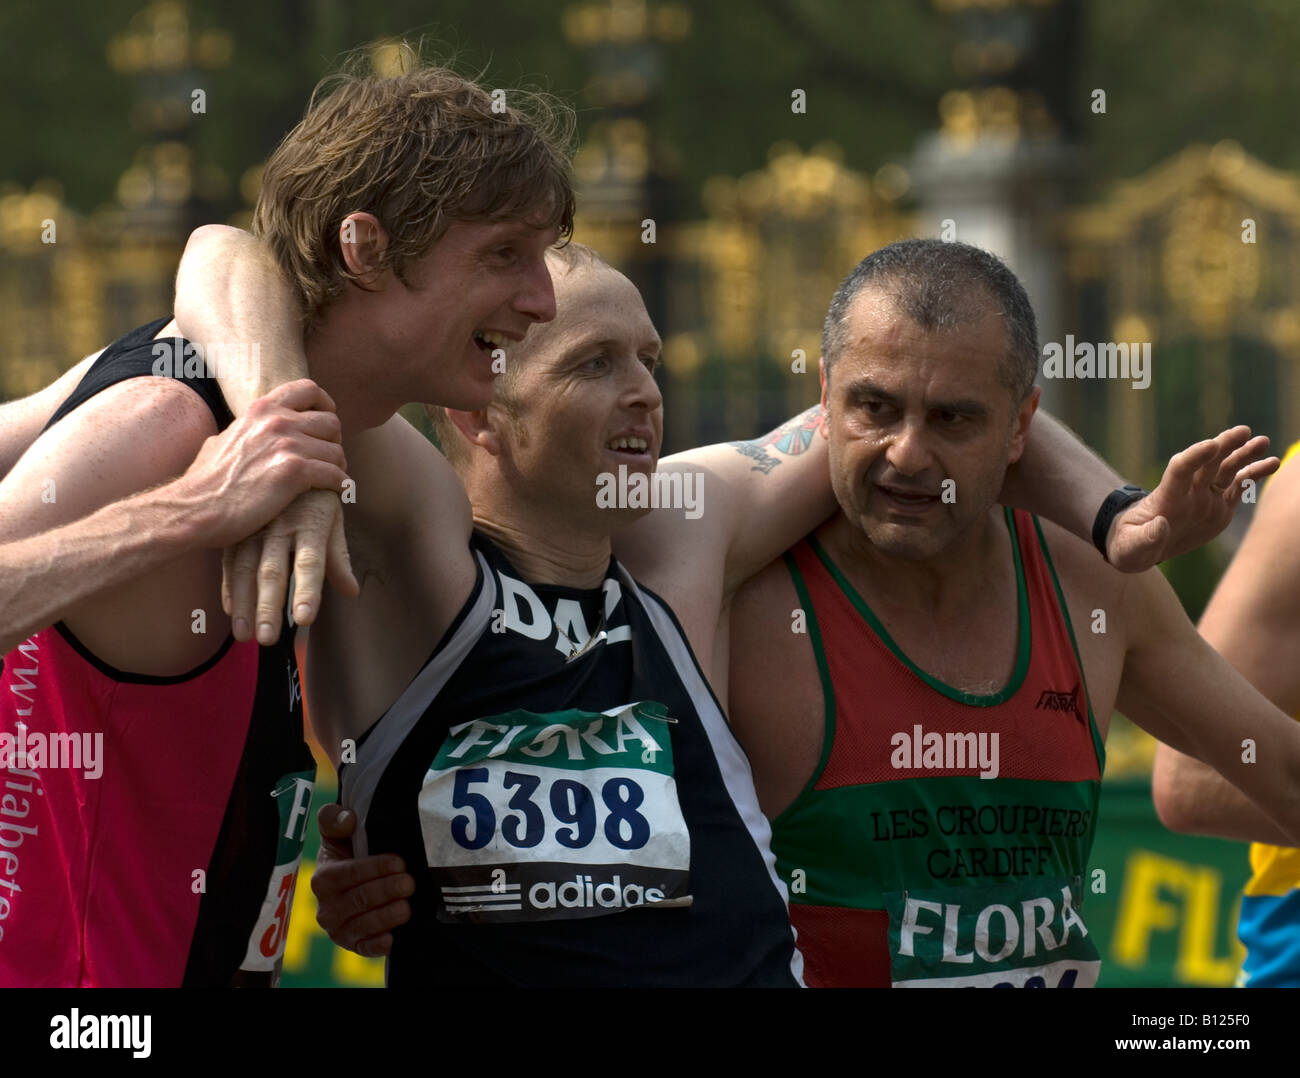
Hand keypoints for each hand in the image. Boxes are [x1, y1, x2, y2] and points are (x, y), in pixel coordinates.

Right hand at [180, 379, 348, 549]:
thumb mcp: (221, 440)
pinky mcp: (294, 472)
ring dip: (337, 467)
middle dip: (334, 442)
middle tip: (328, 460)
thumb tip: (243, 430)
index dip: (325, 405)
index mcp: (260, 409)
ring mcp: (287, 445)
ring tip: (330, 480)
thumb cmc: (205, 483)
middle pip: (331, 422)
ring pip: (337, 451)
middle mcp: (277, 421)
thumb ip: (243, 430)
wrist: (193, 509)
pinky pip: (335, 475)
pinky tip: (335, 493)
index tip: (326, 425)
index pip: (309, 389)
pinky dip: (340, 486)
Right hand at [222, 488, 359, 644]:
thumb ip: (339, 556)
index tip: (303, 620)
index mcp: (310, 524)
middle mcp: (280, 526)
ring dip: (245, 604)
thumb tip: (351, 591)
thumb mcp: (332, 519)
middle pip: (273, 571)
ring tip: (244, 635)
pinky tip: (231, 611)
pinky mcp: (237, 528)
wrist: (287, 455)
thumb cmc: (316, 495)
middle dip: (268, 606)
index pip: (310, 563)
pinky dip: (229, 587)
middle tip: (267, 638)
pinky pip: (229, 560)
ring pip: (246, 568)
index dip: (306, 591)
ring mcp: (255, 527)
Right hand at [311, 803, 413, 957]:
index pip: (350, 873)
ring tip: (407, 906)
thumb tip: (347, 818)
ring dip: (388, 916)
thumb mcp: (338, 833)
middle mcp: (327, 908)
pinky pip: (365, 949)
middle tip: (409, 882)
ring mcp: (340, 930)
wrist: (353, 883)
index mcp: (324, 878)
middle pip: (360, 899)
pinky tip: (393, 938)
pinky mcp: (354, 946)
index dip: (375, 868)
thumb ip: (334, 819)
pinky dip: (378, 945)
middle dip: (387, 890)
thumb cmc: (349, 853)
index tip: (399, 862)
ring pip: (365, 924)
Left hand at [1106, 425, 1279, 570]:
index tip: (1211, 445)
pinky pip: (1239, 487)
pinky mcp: (1219, 507)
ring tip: (1262, 441)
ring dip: (1243, 455)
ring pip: (1226, 470)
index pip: (1180, 470)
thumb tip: (1160, 526)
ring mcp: (1206, 498)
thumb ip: (1144, 539)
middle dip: (1224, 446)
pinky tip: (1272, 463)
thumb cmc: (1130, 546)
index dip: (1194, 457)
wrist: (1141, 546)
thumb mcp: (1130, 548)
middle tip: (1243, 431)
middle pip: (1207, 463)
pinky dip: (1254, 475)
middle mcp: (1189, 493)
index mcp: (1166, 498)